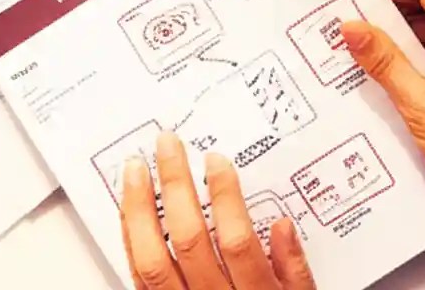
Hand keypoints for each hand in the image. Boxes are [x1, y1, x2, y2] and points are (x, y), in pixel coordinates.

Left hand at [121, 132, 315, 289]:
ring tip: (136, 171)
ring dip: (140, 209)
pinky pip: (136, 278)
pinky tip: (129, 212)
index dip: (225, 198)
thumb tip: (283, 227)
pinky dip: (129, 240)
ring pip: (152, 261)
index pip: (237, 241)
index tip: (216, 162)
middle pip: (189, 241)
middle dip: (176, 187)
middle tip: (168, 147)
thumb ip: (296, 272)